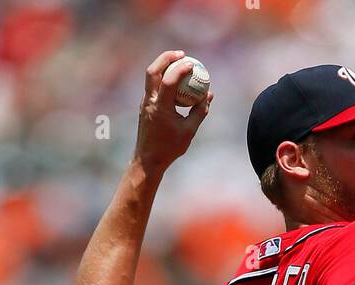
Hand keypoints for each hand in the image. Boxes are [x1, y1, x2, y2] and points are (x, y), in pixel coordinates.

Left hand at [133, 50, 212, 174]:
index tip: (192, 63)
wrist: (148, 159)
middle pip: (153, 70)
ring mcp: (145, 102)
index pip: (169, 81)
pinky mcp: (145, 105)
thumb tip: (209, 95)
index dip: (180, 69)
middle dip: (166, 58)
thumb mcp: (189, 131)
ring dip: (163, 65)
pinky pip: (154, 86)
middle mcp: (150, 101)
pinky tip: (174, 80)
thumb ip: (199, 112)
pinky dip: (163, 78)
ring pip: (150, 76)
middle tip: (182, 54)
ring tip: (178, 62)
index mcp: (161, 107)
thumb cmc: (170, 148)